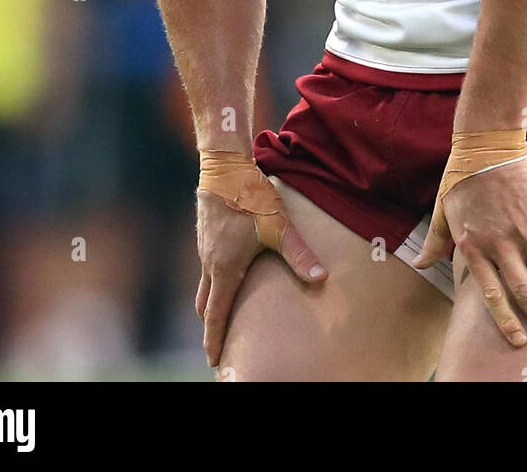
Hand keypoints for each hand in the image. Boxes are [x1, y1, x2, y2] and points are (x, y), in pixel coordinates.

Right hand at [195, 184, 327, 367]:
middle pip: (205, 305)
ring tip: (224, 315)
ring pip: (204, 285)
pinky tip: (227, 274)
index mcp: (224, 268)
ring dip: (211, 303)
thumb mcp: (280, 227)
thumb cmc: (252, 198)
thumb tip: (322, 278)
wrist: (226, 166)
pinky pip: (206, 266)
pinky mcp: (205, 234)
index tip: (214, 360)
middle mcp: (209, 262)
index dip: (214, 340)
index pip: (215, 315)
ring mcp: (204, 248)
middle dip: (211, 327)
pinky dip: (212, 281)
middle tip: (219, 345)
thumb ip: (300, 255)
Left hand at [414, 155, 526, 349]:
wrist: (482, 144)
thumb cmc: (459, 178)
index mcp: (474, 248)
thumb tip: (419, 265)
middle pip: (524, 290)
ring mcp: (522, 227)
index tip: (518, 342)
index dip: (506, 320)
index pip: (492, 295)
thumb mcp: (440, 212)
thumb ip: (433, 242)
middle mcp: (500, 244)